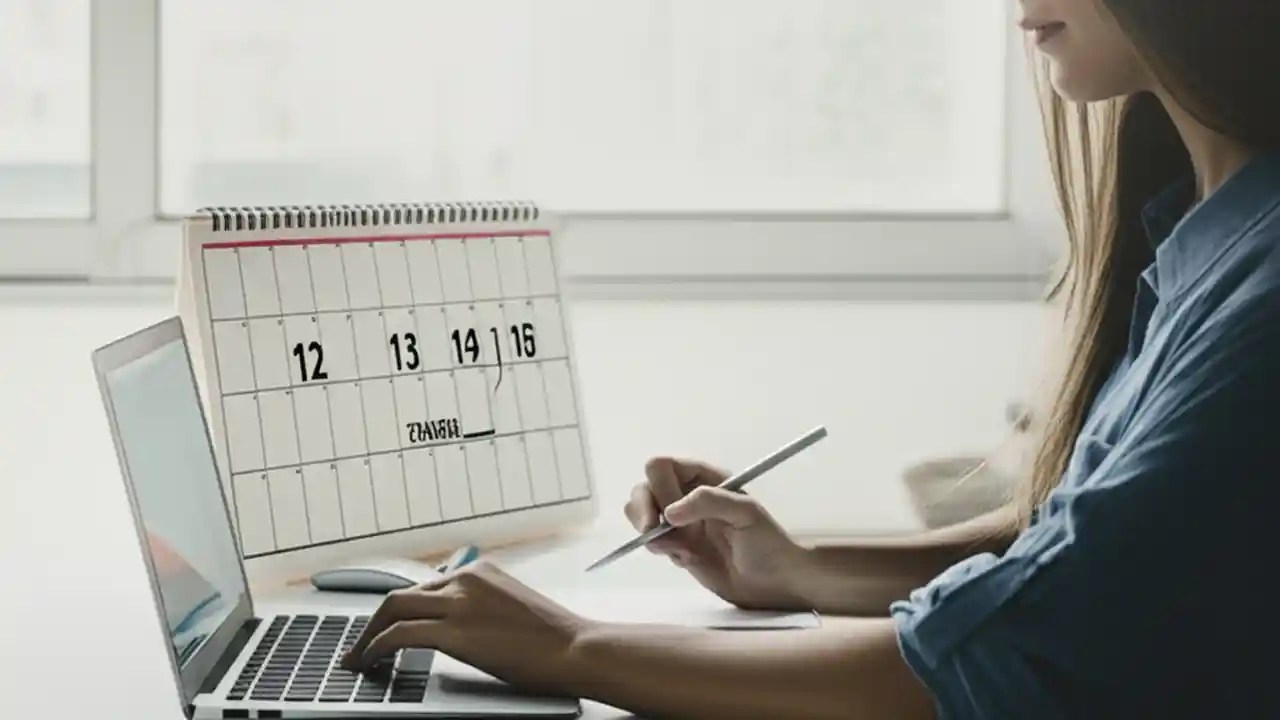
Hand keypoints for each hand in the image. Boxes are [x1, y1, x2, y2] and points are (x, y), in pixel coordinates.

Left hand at [342, 560, 585, 691]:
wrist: (574, 648)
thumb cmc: (553, 638)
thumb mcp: (513, 606)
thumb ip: (482, 605)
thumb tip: (458, 624)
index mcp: (479, 570)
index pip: (425, 587)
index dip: (400, 610)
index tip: (385, 627)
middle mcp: (465, 578)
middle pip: (401, 594)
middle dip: (375, 621)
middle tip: (361, 644)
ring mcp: (458, 602)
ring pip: (392, 609)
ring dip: (368, 635)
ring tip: (358, 658)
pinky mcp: (453, 630)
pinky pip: (398, 635)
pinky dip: (375, 648)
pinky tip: (369, 663)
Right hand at [624, 457, 811, 610]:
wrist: (774, 582)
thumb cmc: (768, 543)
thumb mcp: (746, 514)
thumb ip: (709, 502)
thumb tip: (669, 512)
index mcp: (704, 478)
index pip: (661, 467)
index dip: (660, 488)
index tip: (672, 514)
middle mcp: (687, 495)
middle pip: (642, 488)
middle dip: (643, 511)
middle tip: (655, 532)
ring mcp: (680, 522)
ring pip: (640, 515)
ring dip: (652, 534)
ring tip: (682, 550)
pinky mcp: (677, 547)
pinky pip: (651, 542)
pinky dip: (662, 550)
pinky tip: (688, 560)